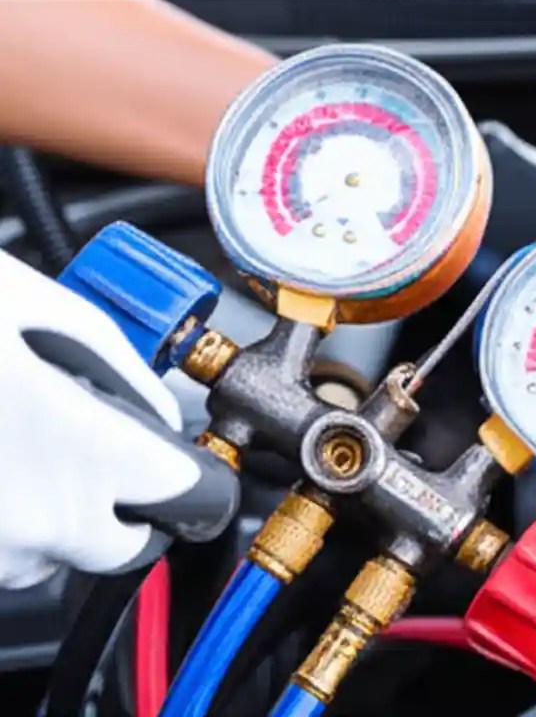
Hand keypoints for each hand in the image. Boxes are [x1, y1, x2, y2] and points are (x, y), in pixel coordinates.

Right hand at [0, 252, 199, 587]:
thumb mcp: (48, 311)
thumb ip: (121, 372)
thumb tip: (156, 409)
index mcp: (84, 457)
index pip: (185, 499)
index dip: (186, 476)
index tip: (177, 465)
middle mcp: (35, 523)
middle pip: (118, 547)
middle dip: (119, 507)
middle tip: (95, 456)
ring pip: (44, 556)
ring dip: (45, 513)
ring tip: (11, 438)